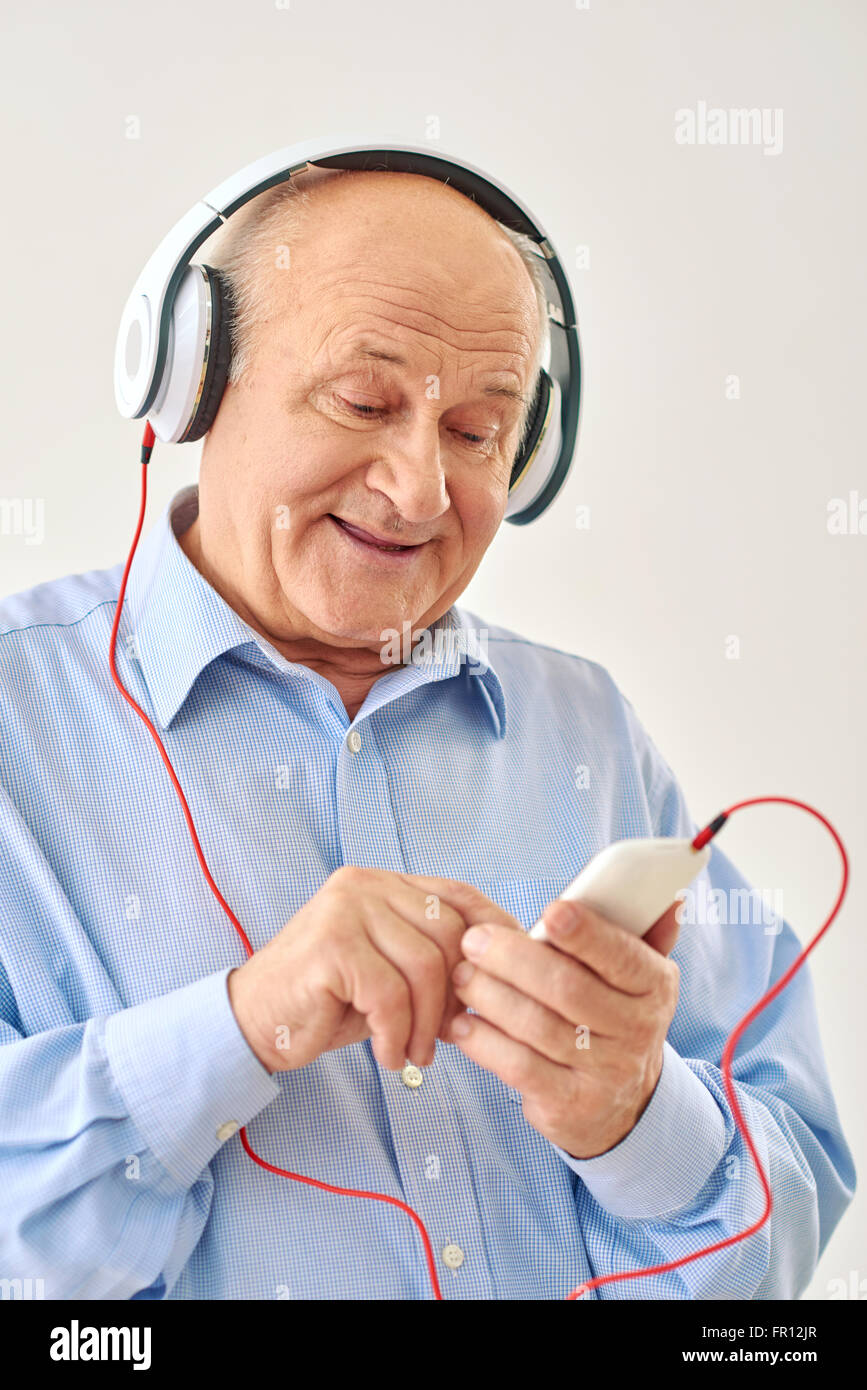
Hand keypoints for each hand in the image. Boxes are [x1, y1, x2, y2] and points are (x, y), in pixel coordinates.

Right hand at [228, 866, 522, 1073]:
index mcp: (382, 884)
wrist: (255, 1022)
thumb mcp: (388, 974)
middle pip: (448, 932)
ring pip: (425, 965)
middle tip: (446, 1036)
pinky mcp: (330, 946)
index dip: (492, 931)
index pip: (457, 894)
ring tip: (415, 1052)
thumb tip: (497, 977)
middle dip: (458, 993)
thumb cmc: (326, 1002)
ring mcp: (345, 910)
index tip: (513, 973)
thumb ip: (431, 961)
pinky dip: (397, 1034)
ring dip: (427, 1022)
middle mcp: (365, 885)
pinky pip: (390, 994)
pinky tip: (388, 1055)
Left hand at [446, 897, 680, 1157]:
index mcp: (654, 986)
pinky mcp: (569, 1104)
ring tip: (461, 975)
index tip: (550, 912)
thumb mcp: (638, 974)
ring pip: (537, 1027)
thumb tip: (668, 896)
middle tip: (474, 940)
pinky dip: (485, 1042)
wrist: (623, 1102)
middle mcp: (636, 1030)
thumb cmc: (614, 1015)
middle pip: (568, 988)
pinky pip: (519, 1067)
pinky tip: (463, 1023)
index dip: (586, 933)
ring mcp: (604, 1072)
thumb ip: (645, 930)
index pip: (621, 955)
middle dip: (514, 959)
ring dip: (490, 996)